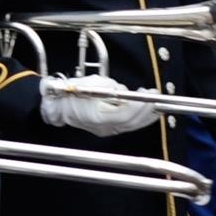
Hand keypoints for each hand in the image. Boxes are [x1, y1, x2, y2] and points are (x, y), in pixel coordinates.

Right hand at [42, 76, 157, 137]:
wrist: (57, 105)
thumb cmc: (72, 92)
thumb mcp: (94, 84)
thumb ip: (114, 89)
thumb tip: (128, 94)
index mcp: (98, 117)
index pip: (126, 114)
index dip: (141, 105)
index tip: (152, 94)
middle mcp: (103, 128)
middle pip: (132, 122)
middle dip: (148, 111)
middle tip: (159, 99)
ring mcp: (105, 131)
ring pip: (132, 126)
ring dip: (146, 116)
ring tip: (157, 105)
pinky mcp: (106, 129)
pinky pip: (127, 125)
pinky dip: (137, 118)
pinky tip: (145, 111)